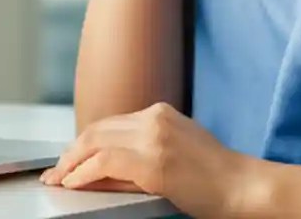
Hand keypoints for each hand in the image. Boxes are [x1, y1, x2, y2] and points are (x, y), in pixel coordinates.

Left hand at [39, 102, 253, 218]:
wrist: (245, 188)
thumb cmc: (216, 178)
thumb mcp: (174, 154)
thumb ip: (138, 155)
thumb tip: (97, 169)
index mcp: (160, 113)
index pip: (108, 124)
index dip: (83, 144)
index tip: (68, 161)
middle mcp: (154, 118)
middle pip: (96, 130)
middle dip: (70, 152)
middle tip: (54, 172)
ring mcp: (154, 138)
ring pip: (95, 142)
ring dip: (71, 163)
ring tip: (59, 179)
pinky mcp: (154, 162)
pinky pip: (105, 162)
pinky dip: (83, 172)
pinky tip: (74, 183)